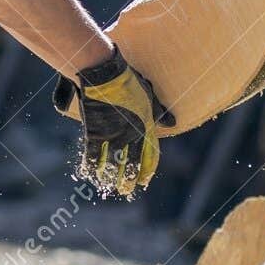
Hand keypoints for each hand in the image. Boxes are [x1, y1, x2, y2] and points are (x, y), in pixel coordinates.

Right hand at [52, 46, 173, 197]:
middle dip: (129, 180)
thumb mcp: (149, 95)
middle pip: (131, 164)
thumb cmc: (129, 80)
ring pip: (112, 164)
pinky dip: (91, 166)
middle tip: (126, 191)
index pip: (150, 155)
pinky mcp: (95, 132)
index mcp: (145, 126)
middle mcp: (130, 135)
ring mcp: (112, 135)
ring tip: (108, 187)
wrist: (105, 74)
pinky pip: (93, 155)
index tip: (144, 181)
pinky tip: (90, 174)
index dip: (147, 170)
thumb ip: (159, 113)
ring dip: (110, 178)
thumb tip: (174, 124)